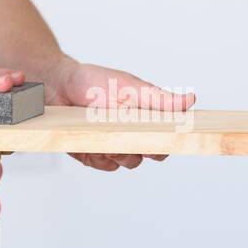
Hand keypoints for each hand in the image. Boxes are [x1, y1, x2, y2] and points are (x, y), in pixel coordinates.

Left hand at [47, 58, 195, 171]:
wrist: (57, 85)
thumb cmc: (93, 82)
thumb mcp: (129, 87)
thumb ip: (159, 99)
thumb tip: (191, 100)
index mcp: (145, 119)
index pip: (166, 141)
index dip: (165, 144)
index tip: (157, 139)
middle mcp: (130, 133)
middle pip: (148, 156)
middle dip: (137, 147)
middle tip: (121, 133)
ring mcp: (111, 145)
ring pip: (126, 163)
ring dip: (116, 150)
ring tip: (101, 132)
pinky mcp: (92, 153)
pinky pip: (103, 165)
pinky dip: (97, 155)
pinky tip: (88, 140)